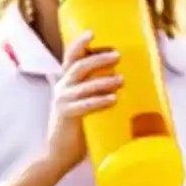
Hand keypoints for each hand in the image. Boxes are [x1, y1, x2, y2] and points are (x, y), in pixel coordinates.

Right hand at [44, 31, 121, 173]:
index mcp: (66, 83)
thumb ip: (98, 93)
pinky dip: (99, 101)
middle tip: (117, 55)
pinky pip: (84, 106)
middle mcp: (62, 88)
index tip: (93, 32)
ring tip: (121, 79)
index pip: (70, 57)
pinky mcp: (66, 116)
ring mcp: (62, 101)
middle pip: (79, 66)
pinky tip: (113, 99)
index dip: (80, 43)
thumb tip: (126, 83)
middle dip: (99, 58)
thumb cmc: (78, 129)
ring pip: (84, 85)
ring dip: (104, 80)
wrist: (58, 154)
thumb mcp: (86, 106)